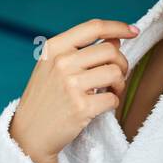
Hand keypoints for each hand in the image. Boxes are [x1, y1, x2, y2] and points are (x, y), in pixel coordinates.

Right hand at [10, 18, 138, 162]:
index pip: (94, 27)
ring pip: (115, 73)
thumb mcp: (52, 67)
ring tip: (111, 91)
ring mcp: (71, 84)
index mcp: (54, 48)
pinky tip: (102, 106)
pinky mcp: (81, 107)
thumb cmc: (45, 99)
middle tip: (118, 76)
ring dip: (120, 84)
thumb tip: (115, 40)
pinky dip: (113, 102)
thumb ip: (81, 51)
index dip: (118, 27)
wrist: (30, 134)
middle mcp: (62, 62)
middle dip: (122, 63)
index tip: (133, 31)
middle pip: (110, 50)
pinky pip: (113, 98)